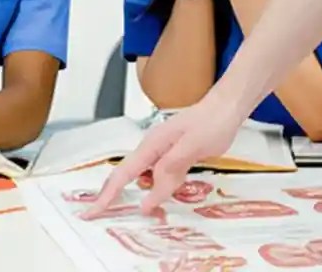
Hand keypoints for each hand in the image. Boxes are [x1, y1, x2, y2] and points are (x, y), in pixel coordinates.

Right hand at [84, 93, 241, 218]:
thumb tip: (150, 192)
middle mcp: (154, 148)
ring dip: (146, 195)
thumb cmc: (212, 122)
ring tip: (147, 212)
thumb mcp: (191, 146)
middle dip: (116, 196)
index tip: (92, 212)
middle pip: (129, 176)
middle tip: (103, 215)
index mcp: (152, 145)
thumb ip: (170, 168)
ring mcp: (164, 150)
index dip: (107, 195)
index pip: (123, 173)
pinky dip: (162, 188)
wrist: (228, 106)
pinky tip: (168, 194)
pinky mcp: (176, 154)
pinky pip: (162, 175)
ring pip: (148, 178)